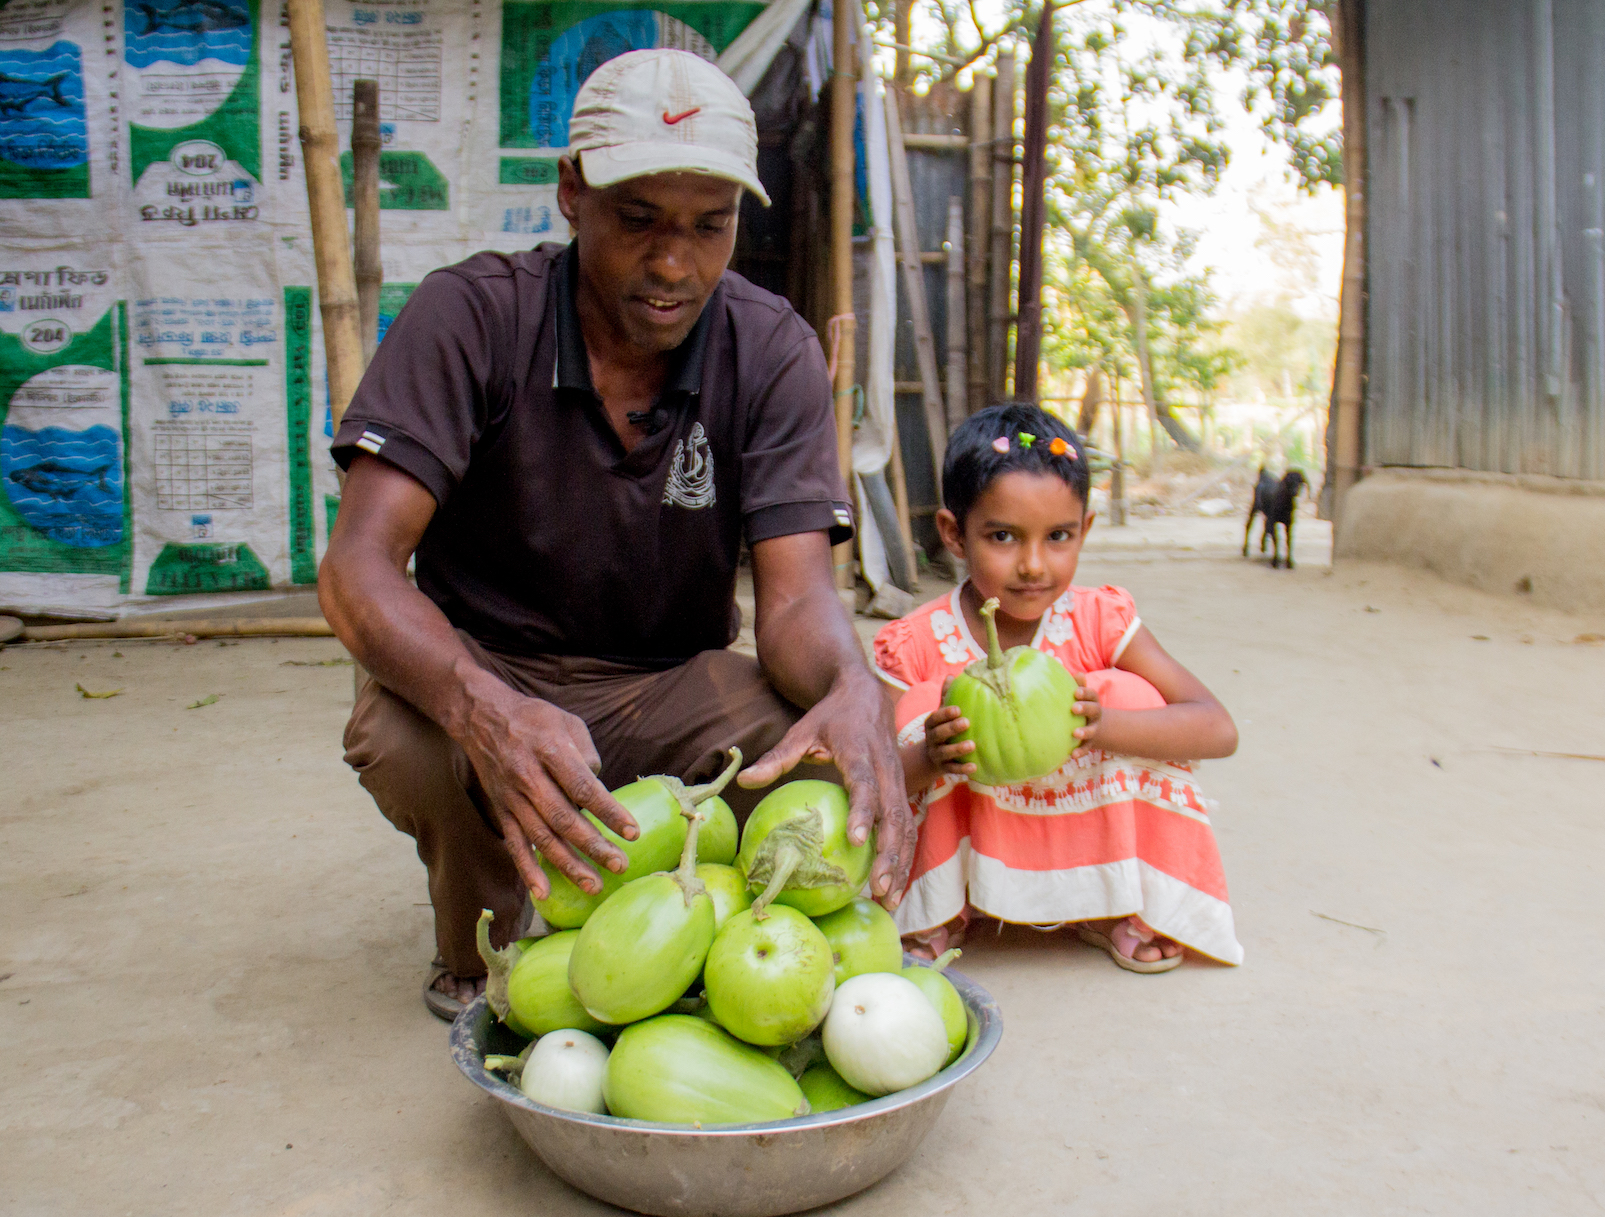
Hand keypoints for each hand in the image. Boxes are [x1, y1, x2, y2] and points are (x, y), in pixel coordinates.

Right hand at [457, 676, 639, 899]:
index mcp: (550, 751)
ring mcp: (512, 797)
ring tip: (594, 885)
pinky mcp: (501, 811)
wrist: (483, 717)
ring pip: (542, 837)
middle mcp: (529, 777)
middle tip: (620, 865)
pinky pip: (515, 845)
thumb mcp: (568, 722)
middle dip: (594, 846)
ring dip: (568, 864)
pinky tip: (544, 893)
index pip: (584, 788)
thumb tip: (601, 791)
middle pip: (564, 819)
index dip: (609, 812)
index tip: (633, 832)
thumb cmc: (535, 719)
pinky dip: (528, 870)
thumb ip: (588, 754)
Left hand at [737, 669, 913, 908]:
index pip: (865, 785)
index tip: (856, 840)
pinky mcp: (903, 789)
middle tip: (877, 888)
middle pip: (895, 814)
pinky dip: (903, 856)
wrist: (866, 694)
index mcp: (860, 752)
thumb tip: (744, 780)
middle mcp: (886, 768)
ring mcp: (899, 780)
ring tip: (889, 899)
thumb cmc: (829, 717)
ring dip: (901, 863)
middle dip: (890, 853)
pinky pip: (908, 826)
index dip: (863, 812)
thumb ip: (776, 758)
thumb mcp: (801, 731)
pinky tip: (892, 886)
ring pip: (907, 825)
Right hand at [924, 677, 976, 775]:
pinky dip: (962, 769)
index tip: (958, 709)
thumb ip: (946, 697)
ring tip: (972, 745)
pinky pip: (952, 769)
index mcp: (931, 725)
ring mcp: (937, 755)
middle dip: (951, 728)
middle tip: (967, 722)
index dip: (944, 714)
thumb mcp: (940, 715)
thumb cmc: (941, 730)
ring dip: (957, 749)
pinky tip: (974, 767)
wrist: (929, 758)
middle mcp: (931, 740)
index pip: (934, 718)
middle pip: (938, 734)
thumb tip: (952, 675)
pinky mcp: (944, 768)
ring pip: (945, 753)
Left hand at [1070, 677, 1101, 758]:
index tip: (1075, 692)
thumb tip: (1073, 671)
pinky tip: (1072, 755)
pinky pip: (1086, 747)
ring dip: (1084, 732)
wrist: (1099, 726)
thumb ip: (1077, 685)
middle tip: (1074, 708)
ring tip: (1075, 733)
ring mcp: (1094, 729)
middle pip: (1094, 710)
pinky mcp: (1090, 742)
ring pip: (1091, 730)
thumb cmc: (1083, 706)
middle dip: (1085, 708)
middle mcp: (1095, 714)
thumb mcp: (1082, 695)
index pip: (1091, 695)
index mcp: (1092, 701)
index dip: (1084, 692)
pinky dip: (1080, 751)